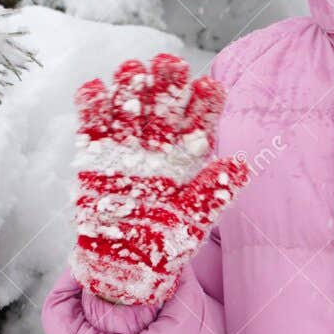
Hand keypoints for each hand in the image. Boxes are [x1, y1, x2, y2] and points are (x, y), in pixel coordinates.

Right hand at [70, 52, 249, 306]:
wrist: (126, 268)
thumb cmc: (165, 246)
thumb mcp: (194, 222)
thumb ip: (214, 192)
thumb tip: (242, 163)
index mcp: (186, 160)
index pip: (198, 126)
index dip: (204, 106)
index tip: (211, 86)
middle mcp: (157, 149)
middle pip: (162, 111)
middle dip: (166, 87)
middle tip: (171, 65)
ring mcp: (124, 151)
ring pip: (127, 112)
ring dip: (128, 90)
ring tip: (133, 70)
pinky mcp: (94, 159)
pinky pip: (92, 129)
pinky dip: (91, 110)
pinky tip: (95, 88)